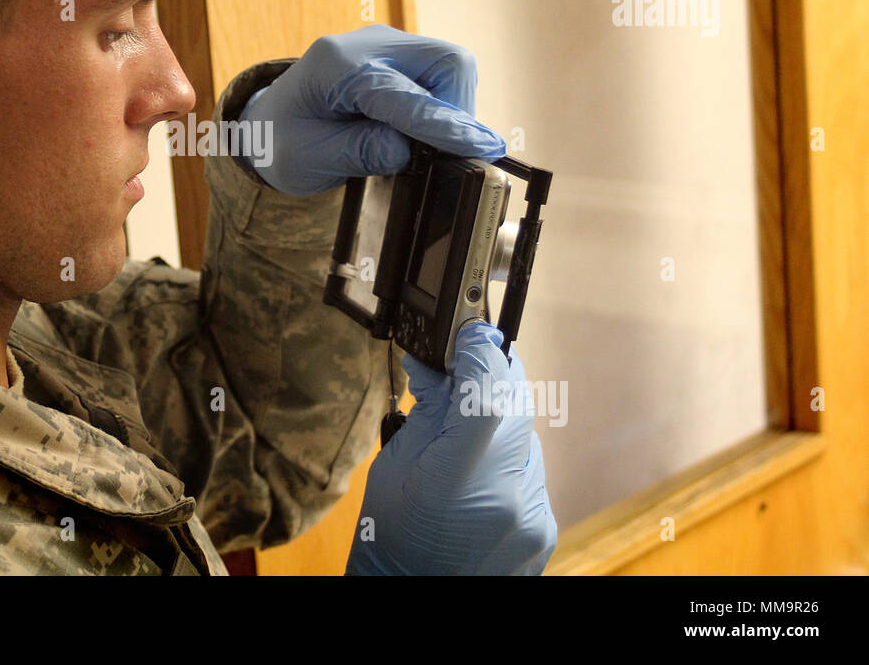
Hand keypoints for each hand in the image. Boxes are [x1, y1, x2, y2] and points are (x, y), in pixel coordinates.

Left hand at [238, 23, 504, 194]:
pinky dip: (442, 106)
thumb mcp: (308, 158)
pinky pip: (442, 75)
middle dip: (457, 110)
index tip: (480, 148)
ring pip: (452, 67)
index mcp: (335, 65)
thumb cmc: (282, 139)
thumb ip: (360, 152)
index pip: (403, 94)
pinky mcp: (402, 56)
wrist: (269, 121)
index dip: (443, 124)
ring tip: (421, 145)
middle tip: (442, 153)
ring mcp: (389, 46)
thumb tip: (408, 150)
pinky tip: (417, 131)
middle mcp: (367, 44)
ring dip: (451, 109)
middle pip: (446, 61)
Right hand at [345, 322, 556, 574]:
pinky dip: (504, 454)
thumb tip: (435, 365)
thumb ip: (426, 413)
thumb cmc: (392, 544)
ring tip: (458, 430)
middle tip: (460, 364)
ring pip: (523, 434)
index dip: (481, 351)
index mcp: (454, 479)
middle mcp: (505, 495)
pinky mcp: (543, 524)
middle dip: (489, 376)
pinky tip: (476, 466)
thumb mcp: (393, 469)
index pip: (487, 392)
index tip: (470, 332)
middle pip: (513, 406)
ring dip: (496, 417)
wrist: (419, 601)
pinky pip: (528, 467)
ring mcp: (531, 512)